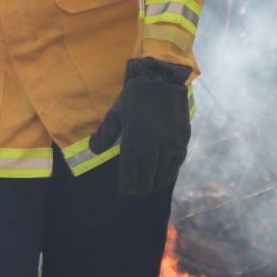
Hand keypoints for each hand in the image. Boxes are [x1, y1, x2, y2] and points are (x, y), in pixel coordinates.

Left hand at [90, 57, 191, 196]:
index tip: (124, 192)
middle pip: (147, 174)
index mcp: (136, 137)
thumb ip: (105, 134)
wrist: (162, 81)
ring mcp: (171, 142)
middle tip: (136, 195)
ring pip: (163, 171)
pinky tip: (164, 178)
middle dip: (141, 187)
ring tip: (148, 189)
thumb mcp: (116, 113)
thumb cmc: (135, 98)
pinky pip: (176, 163)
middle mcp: (154, 143)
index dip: (127, 182)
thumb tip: (93, 150)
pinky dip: (169, 173)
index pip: (130, 168)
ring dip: (155, 182)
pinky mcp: (183, 140)